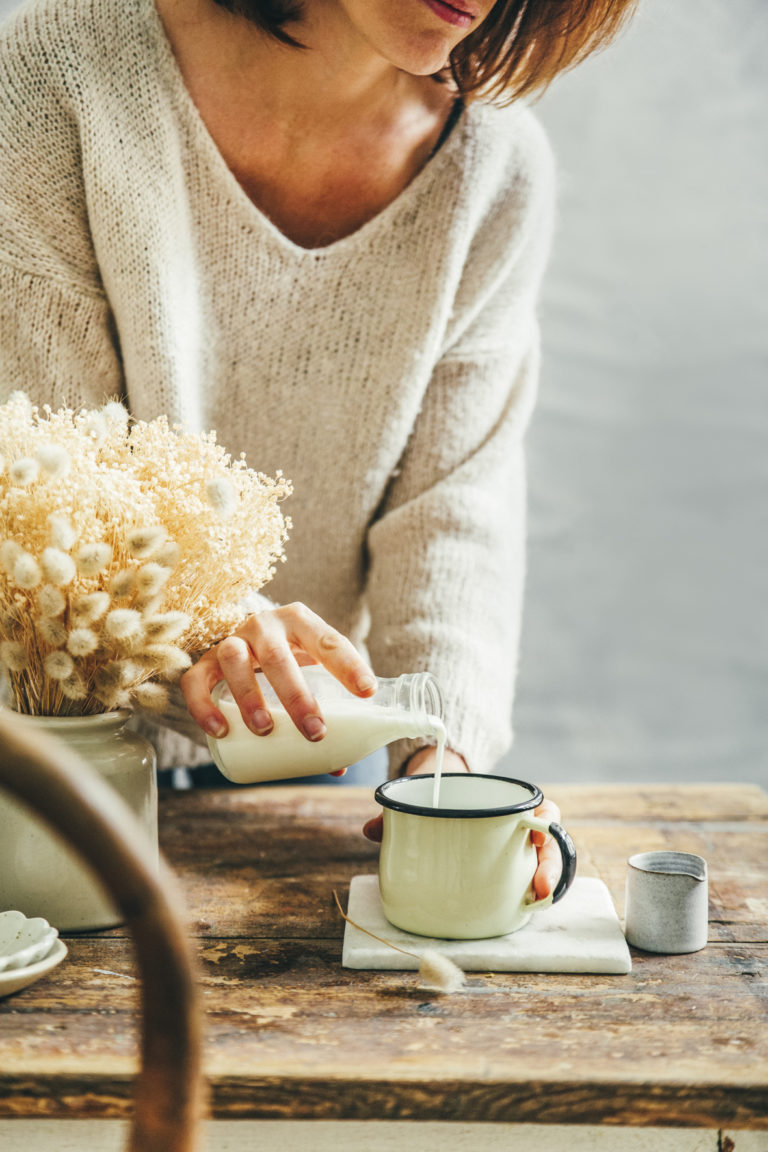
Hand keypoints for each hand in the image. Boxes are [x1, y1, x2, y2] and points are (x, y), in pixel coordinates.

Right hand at [180, 603, 376, 764]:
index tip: (366, 692)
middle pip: (279, 656)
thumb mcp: (313, 670)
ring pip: (234, 660)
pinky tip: (220, 731)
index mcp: (301, 622)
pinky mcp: (203, 662)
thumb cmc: (291, 659)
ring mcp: (231, 641)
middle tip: (315, 731)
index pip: (328, 641)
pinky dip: (204, 706)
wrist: (245, 640)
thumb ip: (328, 709)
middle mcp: (264, 625)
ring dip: (250, 697)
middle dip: (297, 696)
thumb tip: (339, 764)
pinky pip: (196, 681)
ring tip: (265, 729)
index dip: (348, 665)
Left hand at [363, 748, 562, 898]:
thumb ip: (400, 809)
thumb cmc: (439, 791)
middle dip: (551, 866)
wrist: (439, 789)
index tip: (538, 833)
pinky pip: (527, 882)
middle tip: (540, 885)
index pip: (541, 808)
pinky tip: (526, 908)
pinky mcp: (508, 870)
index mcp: (507, 803)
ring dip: (546, 884)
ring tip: (536, 901)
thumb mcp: (424, 792)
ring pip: (544, 866)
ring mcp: (516, 851)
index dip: (546, 820)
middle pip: (550, 844)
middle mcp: (519, 827)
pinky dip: (531, 895)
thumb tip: (372, 829)